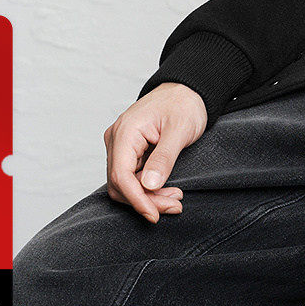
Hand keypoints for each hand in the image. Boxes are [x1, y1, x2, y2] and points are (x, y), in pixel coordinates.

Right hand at [103, 82, 207, 221]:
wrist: (187, 90)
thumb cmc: (184, 104)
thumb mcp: (180, 130)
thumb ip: (164, 157)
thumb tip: (148, 185)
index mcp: (125, 132)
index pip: (121, 175)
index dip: (136, 199)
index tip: (154, 215)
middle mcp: (117, 139)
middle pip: (121, 183)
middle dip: (146, 200)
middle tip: (174, 206)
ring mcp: (120, 146)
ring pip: (126, 184)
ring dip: (148, 197)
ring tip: (175, 199)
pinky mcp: (129, 151)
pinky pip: (132, 177)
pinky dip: (148, 188)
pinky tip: (166, 191)